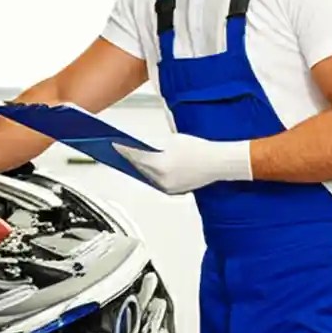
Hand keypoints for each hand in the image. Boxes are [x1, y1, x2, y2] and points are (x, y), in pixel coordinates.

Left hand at [113, 134, 251, 194]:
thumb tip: (142, 149)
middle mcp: (161, 179)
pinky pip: (156, 182)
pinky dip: (150, 174)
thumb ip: (154, 146)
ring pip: (146, 176)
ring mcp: (167, 187)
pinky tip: (146, 168)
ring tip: (129, 159)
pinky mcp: (173, 191)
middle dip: (129, 159)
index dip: (122, 150)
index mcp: (159, 165)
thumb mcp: (173, 141)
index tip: (113, 145)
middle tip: (118, 151)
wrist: (218, 163)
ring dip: (139, 168)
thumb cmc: (199, 150)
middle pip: (138, 168)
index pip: (134, 156)